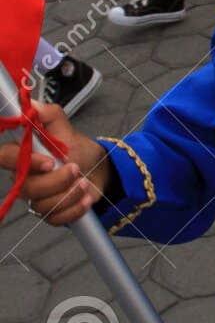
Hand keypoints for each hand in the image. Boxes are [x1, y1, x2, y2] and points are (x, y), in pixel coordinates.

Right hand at [0, 102, 110, 225]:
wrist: (98, 170)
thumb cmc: (77, 149)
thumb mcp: (65, 129)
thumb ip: (48, 115)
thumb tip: (31, 103)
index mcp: (23, 155)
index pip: (6, 158)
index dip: (26, 162)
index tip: (49, 161)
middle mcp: (25, 178)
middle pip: (27, 187)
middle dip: (57, 180)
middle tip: (75, 169)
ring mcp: (36, 198)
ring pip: (42, 205)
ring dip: (69, 193)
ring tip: (84, 182)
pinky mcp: (49, 214)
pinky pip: (56, 218)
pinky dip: (74, 208)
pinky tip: (85, 198)